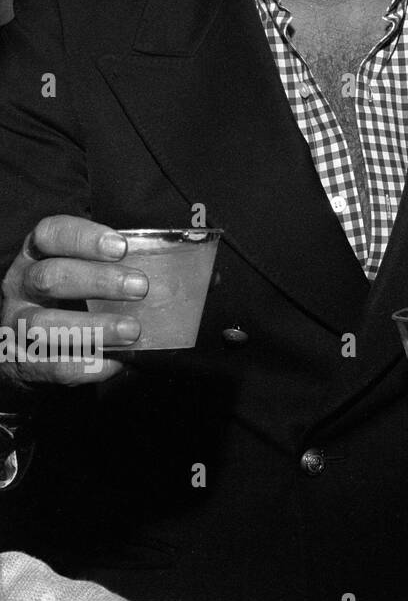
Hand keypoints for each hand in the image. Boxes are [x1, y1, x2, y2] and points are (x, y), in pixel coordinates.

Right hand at [0, 216, 144, 385]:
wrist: (26, 348)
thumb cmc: (70, 298)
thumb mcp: (86, 272)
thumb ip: (126, 268)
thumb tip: (196, 274)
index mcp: (38, 255)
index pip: (50, 234)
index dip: (83, 237)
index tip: (121, 246)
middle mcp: (21, 286)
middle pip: (50, 278)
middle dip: (98, 281)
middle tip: (141, 287)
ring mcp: (15, 324)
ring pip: (45, 325)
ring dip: (95, 327)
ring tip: (133, 331)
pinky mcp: (21, 362)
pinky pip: (55, 366)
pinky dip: (89, 366)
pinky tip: (117, 362)